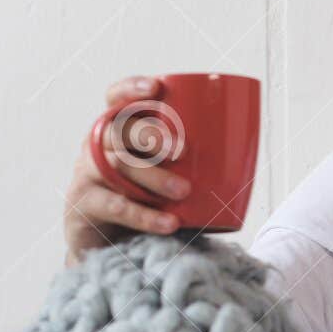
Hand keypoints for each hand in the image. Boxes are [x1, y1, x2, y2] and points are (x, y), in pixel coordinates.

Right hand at [62, 76, 190, 265]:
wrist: (111, 243)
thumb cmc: (145, 199)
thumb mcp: (163, 172)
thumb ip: (188, 159)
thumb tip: (247, 150)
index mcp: (118, 130)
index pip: (116, 99)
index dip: (131, 89)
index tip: (157, 88)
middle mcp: (97, 146)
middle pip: (118, 130)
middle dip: (151, 135)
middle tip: (182, 151)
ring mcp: (87, 173)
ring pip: (118, 165)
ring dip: (154, 177)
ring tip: (184, 190)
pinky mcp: (85, 205)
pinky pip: (115, 206)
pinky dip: (145, 216)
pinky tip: (169, 222)